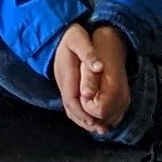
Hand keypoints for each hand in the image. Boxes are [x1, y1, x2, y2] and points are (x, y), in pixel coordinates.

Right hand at [54, 20, 130, 136]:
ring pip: (72, 108)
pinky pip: (75, 103)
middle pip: (71, 108)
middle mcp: (63, 82)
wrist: (59, 31)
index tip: (94, 121)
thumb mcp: (79, 38)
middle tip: (101, 129)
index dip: (82, 113)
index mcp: (65, 74)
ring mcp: (65, 84)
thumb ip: (88, 52)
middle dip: (85, 121)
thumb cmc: (71, 35)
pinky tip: (95, 117)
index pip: (71, 99)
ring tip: (100, 128)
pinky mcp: (69, 84)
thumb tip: (99, 67)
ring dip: (84, 120)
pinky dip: (83, 113)